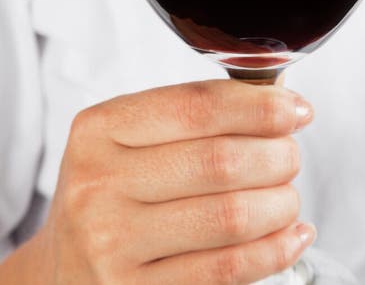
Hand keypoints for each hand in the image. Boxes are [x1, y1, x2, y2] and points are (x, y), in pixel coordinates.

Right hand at [33, 79, 314, 283]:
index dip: (260, 106)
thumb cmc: (113, 190)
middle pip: (220, 161)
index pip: (198, 105)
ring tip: (289, 196)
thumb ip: (195, 114)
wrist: (62, 268)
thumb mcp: (129, 138)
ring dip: (280, 203)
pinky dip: (274, 250)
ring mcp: (112, 245)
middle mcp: (99, 184)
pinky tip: (291, 235)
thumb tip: (280, 101)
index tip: (296, 110)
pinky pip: (226, 270)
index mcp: (99, 129)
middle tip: (291, 156)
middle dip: (277, 155)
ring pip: (230, 217)